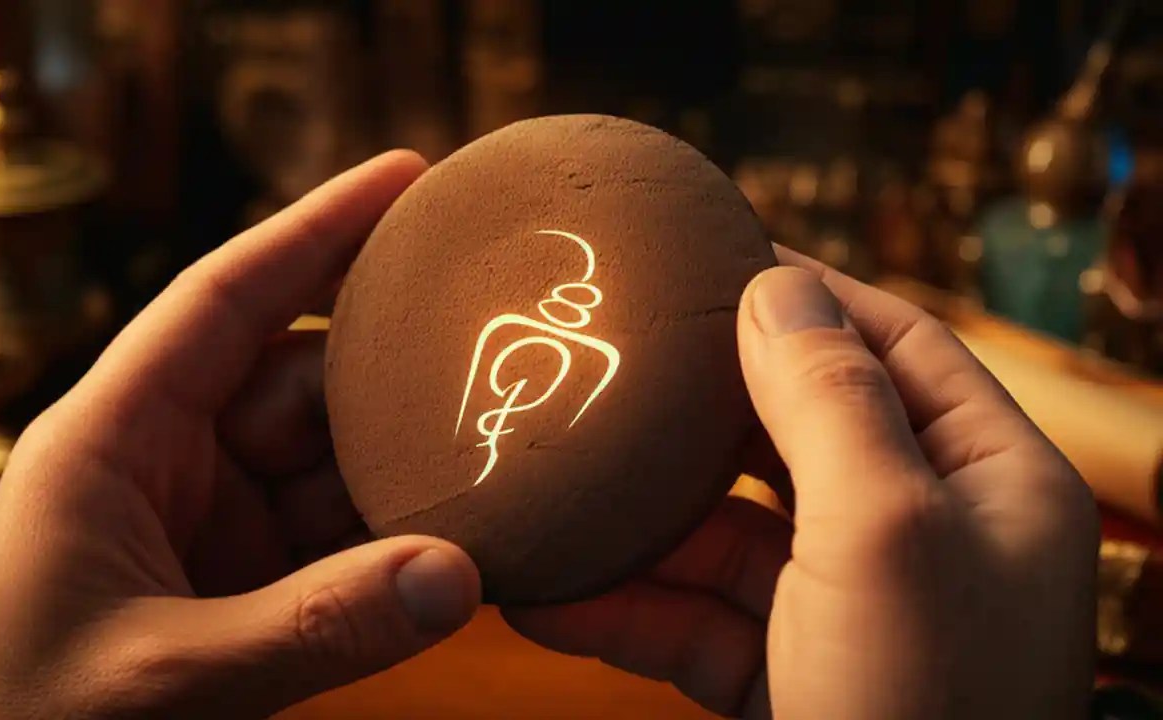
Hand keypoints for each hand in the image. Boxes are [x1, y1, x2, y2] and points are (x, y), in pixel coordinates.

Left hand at [0, 152, 481, 718]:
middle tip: (493, 368)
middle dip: (389, 387)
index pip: (224, 300)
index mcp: (109, 441)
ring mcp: (209, 529)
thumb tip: (460, 578)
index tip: (406, 176)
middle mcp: (164, 466)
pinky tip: (453, 552)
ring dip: (402, 481)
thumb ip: (314, 629)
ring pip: (331, 468)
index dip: (315, 229)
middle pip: (300, 386)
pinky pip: (338, 544)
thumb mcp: (166, 677)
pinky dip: (393, 550)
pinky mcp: (242, 588)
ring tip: (492, 477)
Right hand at [504, 248, 1099, 718]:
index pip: (894, 344)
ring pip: (727, 533)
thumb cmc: (926, 716)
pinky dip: (624, 610)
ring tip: (547, 491)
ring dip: (637, 524)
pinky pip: (693, 621)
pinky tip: (546, 599)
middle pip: (793, 433)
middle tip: (603, 362)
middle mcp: (924, 537)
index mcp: (989, 482)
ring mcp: (849, 612)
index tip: (705, 263)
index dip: (803, 296)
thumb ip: (828, 400)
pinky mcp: (786, 678)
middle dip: (694, 411)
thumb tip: (774, 288)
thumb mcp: (883, 534)